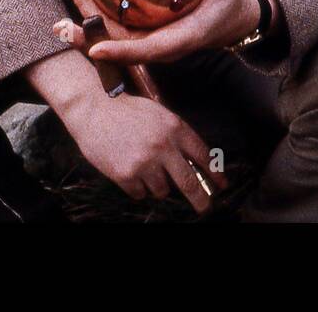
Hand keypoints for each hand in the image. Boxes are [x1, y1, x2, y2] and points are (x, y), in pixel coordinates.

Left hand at [52, 0, 259, 65]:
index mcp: (182, 38)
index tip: (96, 49)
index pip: (149, 50)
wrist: (228, 18)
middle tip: (64, 18)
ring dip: (84, 24)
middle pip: (119, 45)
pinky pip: (114, 25)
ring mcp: (148, 39)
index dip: (122, 51)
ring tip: (65, 0)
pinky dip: (94, 12)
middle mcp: (160, 44)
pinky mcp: (142, 31)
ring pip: (111, 37)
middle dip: (88, 37)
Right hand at [62, 88, 225, 212]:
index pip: (203, 155)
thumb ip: (177, 136)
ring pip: (162, 190)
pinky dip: (138, 188)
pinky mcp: (126, 175)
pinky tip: (130, 171)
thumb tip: (195, 162)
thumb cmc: (128, 110)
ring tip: (146, 169)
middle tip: (205, 208)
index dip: (215, 173)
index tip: (222, 185)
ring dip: (158, 186)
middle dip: (200, 199)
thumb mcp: (160, 114)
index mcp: (175, 128)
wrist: (95, 108)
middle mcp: (163, 146)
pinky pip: (141, 194)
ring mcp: (144, 162)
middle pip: (189, 182)